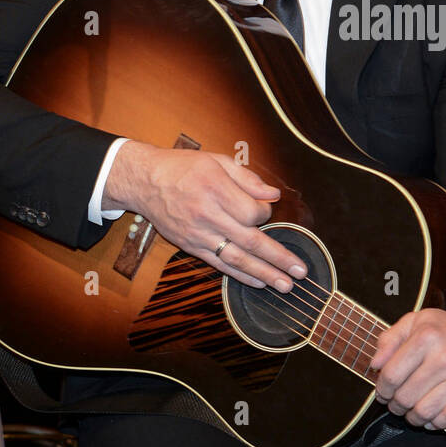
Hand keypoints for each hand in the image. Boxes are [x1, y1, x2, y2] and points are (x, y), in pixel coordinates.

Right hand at [102, 142, 306, 291]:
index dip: (265, 214)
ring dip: (264, 274)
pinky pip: (219, 264)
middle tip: (301, 272)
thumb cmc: (184, 168)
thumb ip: (248, 179)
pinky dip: (240, 276)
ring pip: (236, 259)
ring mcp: (198, 235)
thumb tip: (274, 195)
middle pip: (250, 241)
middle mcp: (208, 215)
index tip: (265, 210)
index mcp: (216, 189)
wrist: (144, 181)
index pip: (252, 212)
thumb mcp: (217, 161)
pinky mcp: (191, 247)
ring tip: (285, 285)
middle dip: (278, 258)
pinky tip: (259, 283)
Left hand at [368, 307, 445, 429]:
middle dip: (395, 405)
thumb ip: (390, 339)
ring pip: (425, 411)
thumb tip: (375, 364)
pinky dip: (434, 423)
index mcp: (426, 336)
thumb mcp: (416, 321)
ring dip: (412, 417)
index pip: (392, 375)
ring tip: (411, 413)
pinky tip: (430, 417)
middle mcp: (445, 356)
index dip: (382, 389)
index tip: (383, 393)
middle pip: (406, 396)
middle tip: (396, 404)